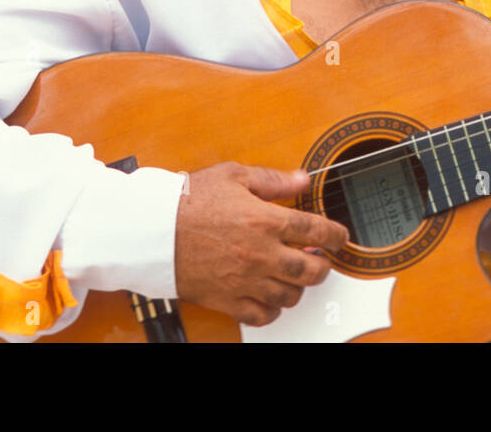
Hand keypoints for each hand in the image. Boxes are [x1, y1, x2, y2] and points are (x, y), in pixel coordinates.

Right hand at [174, 162, 348, 325]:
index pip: (316, 230)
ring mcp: (245, 279)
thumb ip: (273, 179)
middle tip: (320, 261)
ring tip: (295, 277)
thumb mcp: (233, 175)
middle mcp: (261, 253)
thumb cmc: (187, 201)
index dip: (336, 235)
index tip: (340, 237)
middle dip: (322, 266)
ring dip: (299, 288)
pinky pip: (261, 314)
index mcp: (266, 220)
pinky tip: (271, 297)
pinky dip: (272, 310)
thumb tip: (302, 179)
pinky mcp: (227, 298)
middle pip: (310, 270)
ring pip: (290, 294)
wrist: (150, 230)